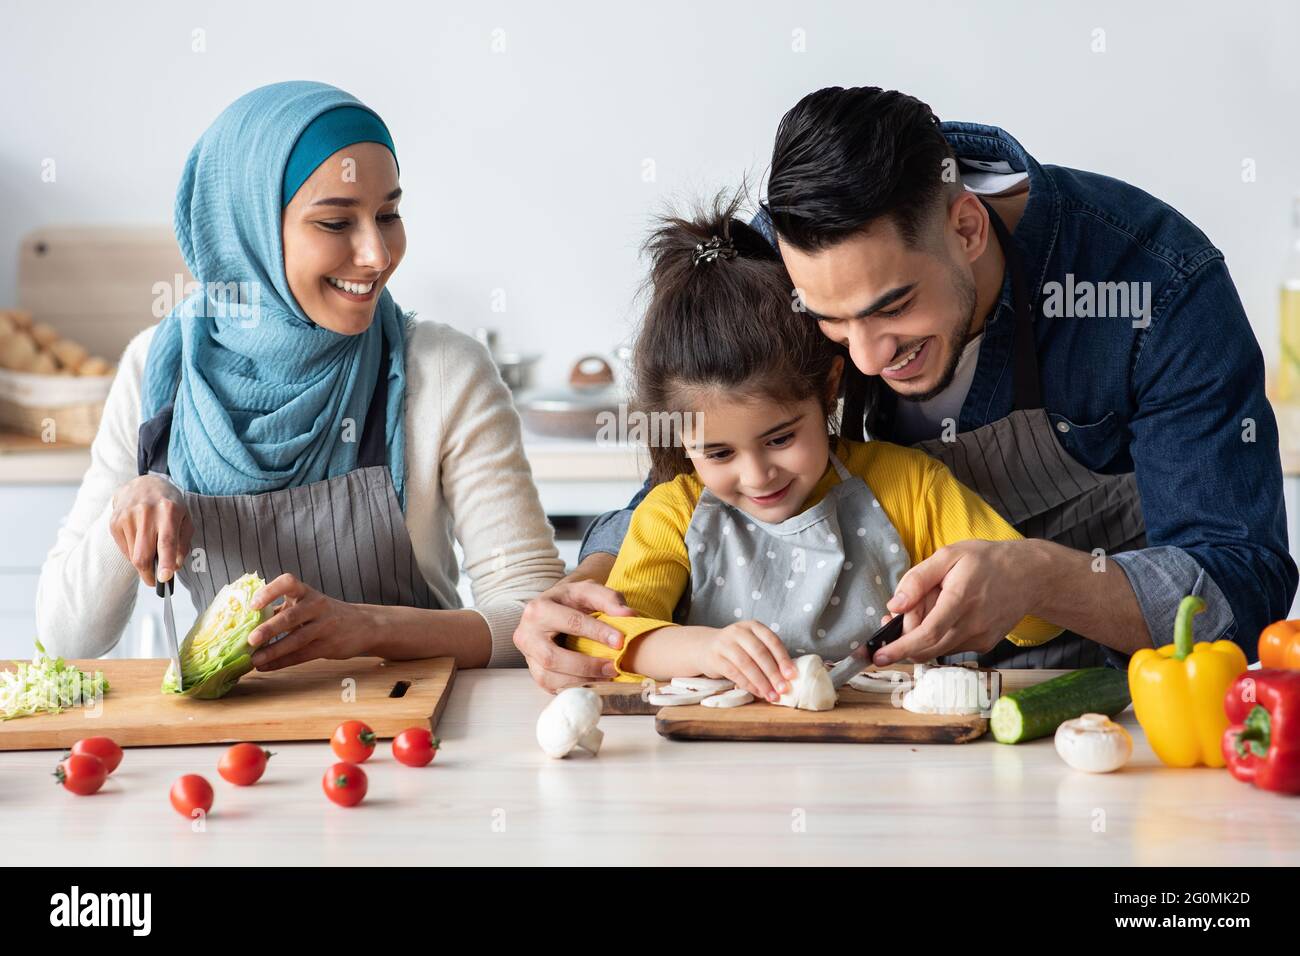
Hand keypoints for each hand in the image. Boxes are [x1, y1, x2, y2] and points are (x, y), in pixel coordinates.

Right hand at [108, 475, 192, 586]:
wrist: (143, 484)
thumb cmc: (168, 505)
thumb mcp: (185, 519)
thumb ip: (183, 544)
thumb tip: (174, 566)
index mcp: (169, 511)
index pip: (166, 541)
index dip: (165, 561)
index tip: (165, 578)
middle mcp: (146, 513)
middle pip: (143, 555)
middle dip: (149, 574)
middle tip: (155, 581)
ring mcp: (127, 517)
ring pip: (132, 556)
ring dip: (142, 561)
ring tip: (150, 546)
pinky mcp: (114, 522)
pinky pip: (124, 549)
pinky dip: (133, 552)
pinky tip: (139, 540)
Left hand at [245, 573, 372, 670]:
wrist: (363, 625)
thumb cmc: (325, 614)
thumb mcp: (307, 604)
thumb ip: (282, 609)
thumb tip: (244, 622)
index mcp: (307, 592)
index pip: (288, 582)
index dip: (270, 591)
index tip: (253, 604)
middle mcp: (317, 606)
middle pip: (291, 616)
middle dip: (269, 628)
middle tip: (250, 640)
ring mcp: (325, 626)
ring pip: (297, 639)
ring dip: (273, 651)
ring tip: (254, 660)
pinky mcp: (329, 646)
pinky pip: (302, 655)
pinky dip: (282, 662)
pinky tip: (266, 666)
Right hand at [513, 580, 636, 692]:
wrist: (556, 610)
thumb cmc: (573, 601)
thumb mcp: (589, 591)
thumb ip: (609, 598)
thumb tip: (629, 614)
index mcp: (538, 609)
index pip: (570, 622)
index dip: (597, 632)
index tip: (621, 641)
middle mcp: (526, 634)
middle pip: (552, 657)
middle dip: (586, 665)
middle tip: (613, 667)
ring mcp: (528, 657)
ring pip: (549, 677)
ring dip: (581, 681)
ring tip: (606, 677)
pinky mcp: (534, 672)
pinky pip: (551, 687)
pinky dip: (574, 688)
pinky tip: (593, 682)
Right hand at [697, 621, 797, 702]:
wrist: (704, 647)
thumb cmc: (737, 648)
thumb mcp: (751, 643)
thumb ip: (768, 655)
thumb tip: (788, 677)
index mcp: (753, 626)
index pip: (772, 641)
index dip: (783, 658)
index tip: (792, 675)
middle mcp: (739, 631)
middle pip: (760, 653)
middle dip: (773, 673)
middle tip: (783, 688)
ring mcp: (725, 643)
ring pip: (747, 664)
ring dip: (761, 682)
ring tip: (772, 695)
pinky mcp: (715, 658)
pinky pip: (734, 673)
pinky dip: (748, 685)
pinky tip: (758, 692)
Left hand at [874, 539, 1031, 664]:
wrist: (1030, 576)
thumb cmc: (986, 562)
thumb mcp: (948, 556)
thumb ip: (918, 580)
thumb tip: (894, 605)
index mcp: (961, 599)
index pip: (927, 633)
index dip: (900, 648)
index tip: (878, 656)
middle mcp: (973, 625)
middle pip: (927, 647)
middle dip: (904, 639)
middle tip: (898, 615)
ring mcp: (981, 638)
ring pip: (937, 648)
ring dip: (922, 634)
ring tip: (933, 603)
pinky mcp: (984, 645)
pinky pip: (950, 646)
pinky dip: (938, 635)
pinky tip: (947, 612)